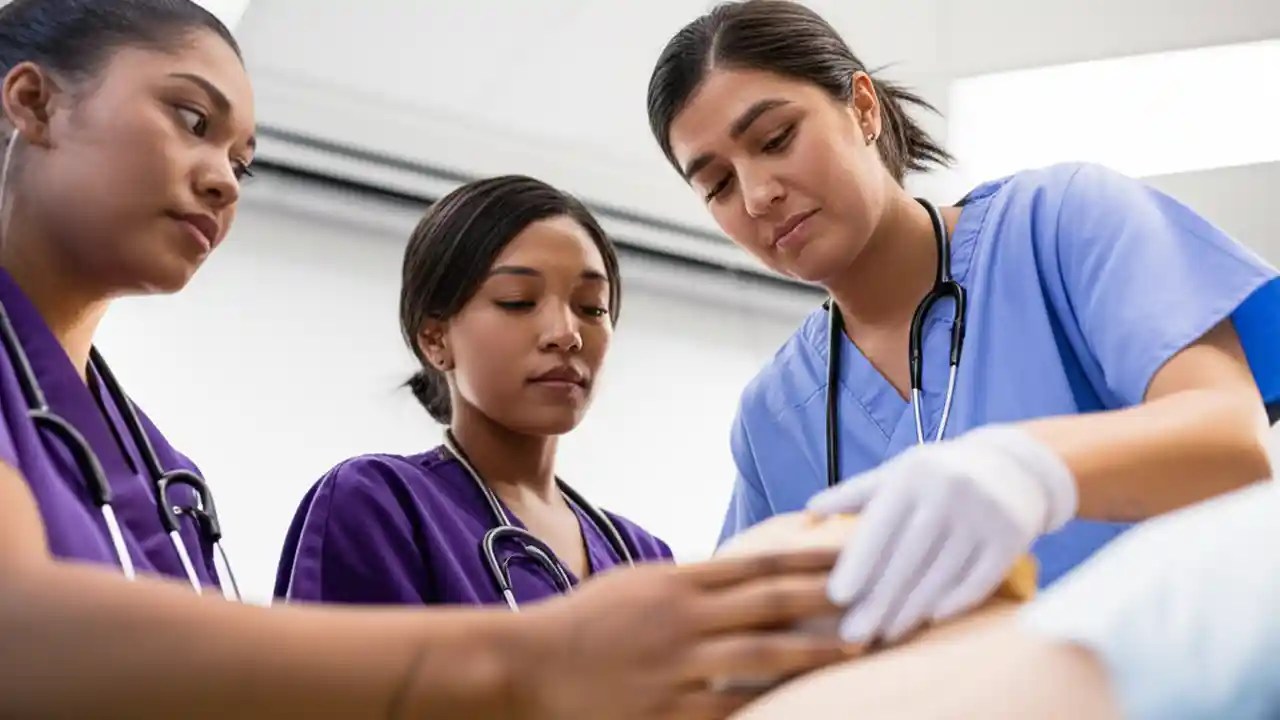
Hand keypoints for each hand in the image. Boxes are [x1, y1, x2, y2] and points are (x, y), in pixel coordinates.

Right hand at [515, 550, 857, 719]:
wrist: (526, 667)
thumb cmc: (584, 625)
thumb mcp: (637, 586)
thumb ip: (691, 585)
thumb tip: (747, 580)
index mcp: (676, 581)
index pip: (760, 563)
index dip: (812, 556)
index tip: (857, 551)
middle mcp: (682, 618)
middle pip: (772, 602)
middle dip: (831, 596)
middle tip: (882, 594)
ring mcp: (675, 667)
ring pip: (762, 655)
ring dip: (816, 650)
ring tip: (860, 648)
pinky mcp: (666, 713)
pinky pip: (730, 709)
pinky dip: (769, 706)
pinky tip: (802, 704)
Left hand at [808, 425, 1076, 644]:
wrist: (1014, 465)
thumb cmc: (940, 473)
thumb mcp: (899, 471)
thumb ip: (856, 493)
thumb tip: (809, 511)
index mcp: (914, 474)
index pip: (880, 526)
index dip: (858, 564)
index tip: (836, 597)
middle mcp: (949, 491)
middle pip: (908, 557)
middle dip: (878, 600)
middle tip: (854, 633)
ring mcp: (984, 515)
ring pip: (940, 574)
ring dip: (910, 609)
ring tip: (884, 634)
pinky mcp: (1012, 537)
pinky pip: (978, 579)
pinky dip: (953, 602)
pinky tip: (929, 621)